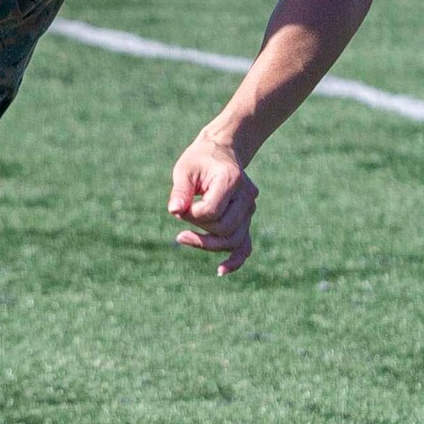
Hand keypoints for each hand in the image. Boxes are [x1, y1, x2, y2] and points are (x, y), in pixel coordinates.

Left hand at [168, 133, 258, 275]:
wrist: (221, 152)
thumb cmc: (199, 159)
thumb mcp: (184, 169)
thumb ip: (180, 190)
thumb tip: (174, 211)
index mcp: (231, 180)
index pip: (212, 211)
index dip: (192, 215)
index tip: (179, 206)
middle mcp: (246, 197)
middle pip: (224, 229)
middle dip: (199, 228)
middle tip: (182, 215)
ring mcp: (249, 210)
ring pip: (234, 241)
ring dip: (208, 244)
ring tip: (183, 237)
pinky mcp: (246, 220)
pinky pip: (245, 245)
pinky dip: (235, 260)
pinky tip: (220, 271)